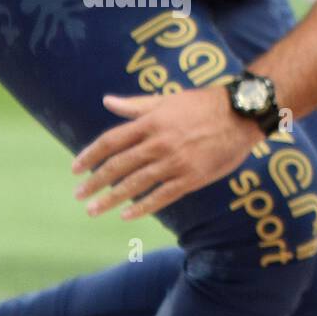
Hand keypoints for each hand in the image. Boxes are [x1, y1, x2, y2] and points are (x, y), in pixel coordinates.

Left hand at [72, 85, 258, 220]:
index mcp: (150, 122)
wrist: (240, 115)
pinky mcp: (191, 178)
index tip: (76, 169)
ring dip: (111, 198)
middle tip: (79, 195)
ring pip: (136, 184)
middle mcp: (158, 143)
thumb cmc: (201, 104)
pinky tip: (126, 215)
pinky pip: (162, 196)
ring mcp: (174, 163)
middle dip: (95, 182)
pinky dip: (143, 207)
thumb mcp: (166, 100)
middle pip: (119, 166)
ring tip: (94, 209)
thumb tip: (107, 101)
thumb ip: (135, 105)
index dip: (90, 156)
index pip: (111, 142)